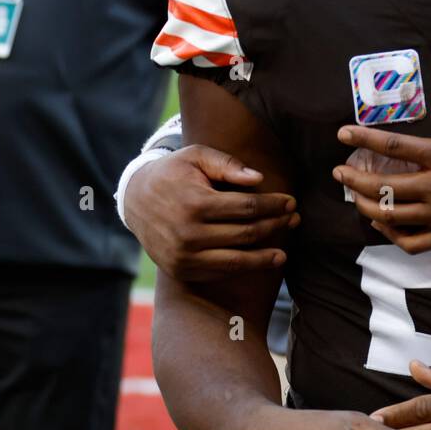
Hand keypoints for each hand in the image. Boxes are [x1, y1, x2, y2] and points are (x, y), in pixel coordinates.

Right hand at [125, 146, 299, 280]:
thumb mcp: (196, 157)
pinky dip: (242, 268)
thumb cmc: (173, 173)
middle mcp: (189, 233)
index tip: (291, 202)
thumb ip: (227, 164)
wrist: (135, 199)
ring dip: (265, 257)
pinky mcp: (181, 270)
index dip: (274, 205)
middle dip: (276, 226)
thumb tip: (258, 179)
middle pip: (247, 233)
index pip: (248, 208)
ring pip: (237, 260)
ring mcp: (184, 256)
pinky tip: (259, 262)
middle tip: (295, 220)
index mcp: (195, 203)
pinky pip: (220, 272)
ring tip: (284, 254)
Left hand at [332, 55, 430, 253]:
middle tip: (339, 173)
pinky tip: (383, 224)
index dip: (363, 139)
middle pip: (382, 186)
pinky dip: (391, 235)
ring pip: (390, 216)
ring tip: (355, 197)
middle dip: (354, 179)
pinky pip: (411, 242)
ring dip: (366, 206)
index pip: (394, 146)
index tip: (343, 134)